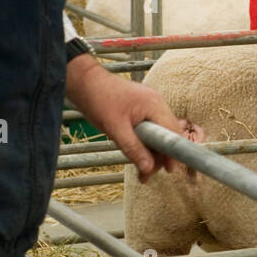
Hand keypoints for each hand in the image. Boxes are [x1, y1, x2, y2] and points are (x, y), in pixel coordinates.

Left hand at [64, 55, 205, 180]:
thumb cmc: (98, 100)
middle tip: (146, 175)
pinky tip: (136, 154)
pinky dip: (144, 142)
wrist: (84, 82)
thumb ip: (133, 148)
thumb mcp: (115, 128)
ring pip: (158, 133)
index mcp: (154, 105)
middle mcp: (156, 104)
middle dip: (159, 156)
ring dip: (151, 151)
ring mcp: (149, 105)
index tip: (169, 169)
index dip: (172, 153)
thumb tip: (148, 168)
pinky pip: (149, 128)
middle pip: (167, 135)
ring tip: (140, 171)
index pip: (173, 133)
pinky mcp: (141, 108)